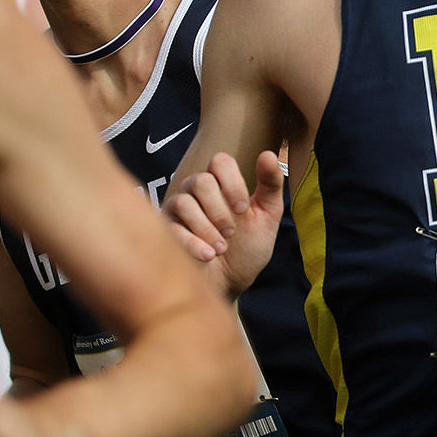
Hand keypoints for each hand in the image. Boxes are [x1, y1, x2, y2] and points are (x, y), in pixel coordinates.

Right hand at [165, 150, 285, 296]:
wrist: (232, 282)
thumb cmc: (248, 245)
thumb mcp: (267, 215)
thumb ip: (270, 185)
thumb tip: (268, 155)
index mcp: (221, 183)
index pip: (220, 161)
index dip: (233, 183)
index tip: (243, 209)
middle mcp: (195, 191)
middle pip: (200, 181)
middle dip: (219, 210)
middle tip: (232, 232)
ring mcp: (177, 211)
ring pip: (183, 202)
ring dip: (207, 228)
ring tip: (221, 247)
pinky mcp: (166, 232)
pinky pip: (172, 228)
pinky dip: (194, 244)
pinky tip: (209, 256)